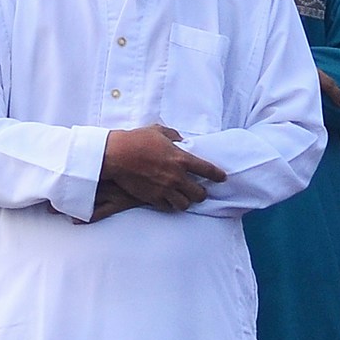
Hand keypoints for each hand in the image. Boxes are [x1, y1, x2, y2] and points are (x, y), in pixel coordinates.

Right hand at [96, 125, 220, 215]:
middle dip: (201, 193)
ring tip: (184, 198)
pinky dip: (170, 205)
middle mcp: (176, 176)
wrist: (117, 154)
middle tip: (199, 191)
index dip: (218, 175)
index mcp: (181, 159)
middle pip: (199, 194)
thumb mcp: (159, 131)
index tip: (222, 178)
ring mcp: (164, 189)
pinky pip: (168, 207)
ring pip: (185, 204)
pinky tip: (168, 200)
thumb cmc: (137, 140)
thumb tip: (181, 141)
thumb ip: (174, 136)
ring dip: (186, 201)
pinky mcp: (152, 198)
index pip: (207, 170)